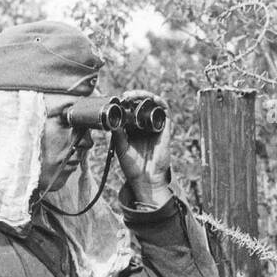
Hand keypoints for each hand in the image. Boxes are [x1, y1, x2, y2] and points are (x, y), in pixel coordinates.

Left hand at [113, 90, 171, 207]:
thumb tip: (111, 119)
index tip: (118, 99)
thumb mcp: (121, 148)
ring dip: (146, 96)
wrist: (146, 180)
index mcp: (134, 130)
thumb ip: (117, 133)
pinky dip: (160, 103)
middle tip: (126, 96)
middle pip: (142, 104)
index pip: (131, 110)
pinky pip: (165, 112)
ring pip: (153, 105)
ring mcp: (155, 127)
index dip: (126, 102)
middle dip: (135, 96)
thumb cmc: (132, 167)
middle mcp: (145, 127)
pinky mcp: (165, 130)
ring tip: (135, 95)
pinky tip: (153, 99)